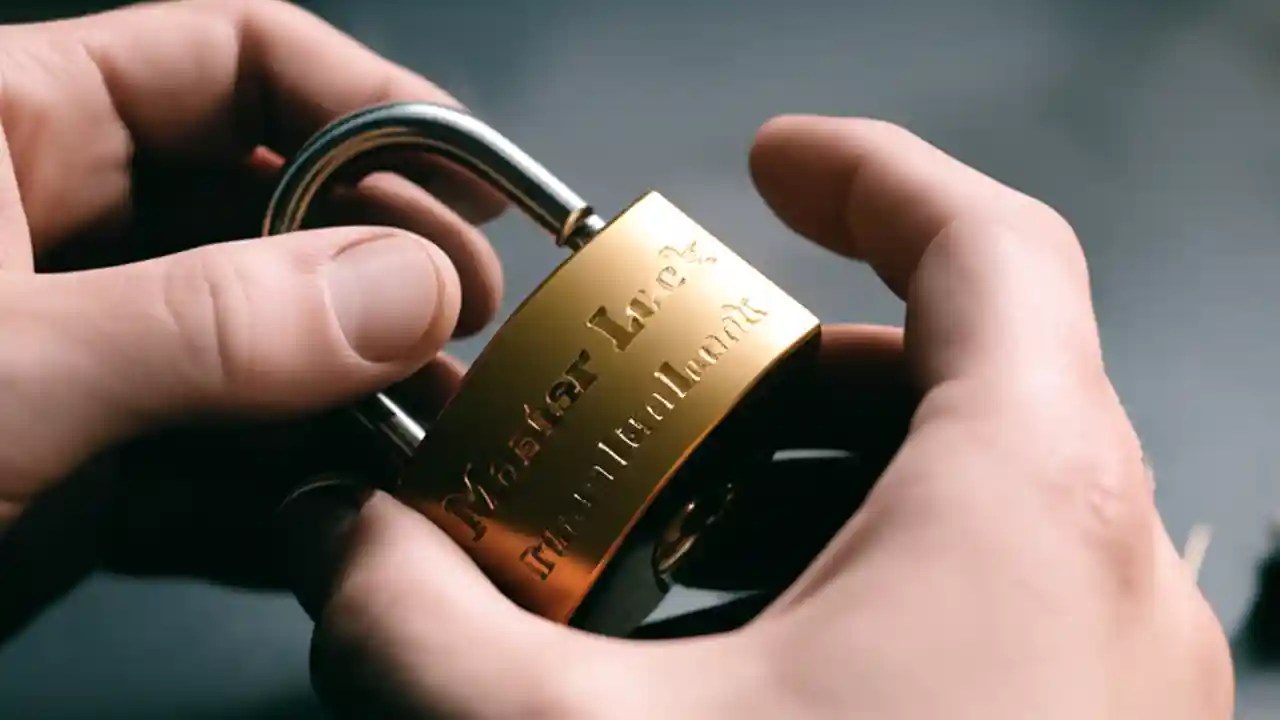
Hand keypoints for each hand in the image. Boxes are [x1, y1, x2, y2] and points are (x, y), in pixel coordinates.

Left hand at [0, 0, 505, 636]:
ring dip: (355, 372)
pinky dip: (291, 466)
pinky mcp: (82, 448)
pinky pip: (219, 434)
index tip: (477, 178)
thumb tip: (407, 291)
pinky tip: (349, 494)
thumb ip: (211, 326)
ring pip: (258, 323)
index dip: (375, 105)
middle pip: (270, 193)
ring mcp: (78, 340)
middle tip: (468, 316)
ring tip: (438, 419)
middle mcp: (55, 221)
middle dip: (381, 251)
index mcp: (8, 125)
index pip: (237, 58)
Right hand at [280, 116, 1234, 717]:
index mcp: (1030, 503)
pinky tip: (764, 659)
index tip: (766, 163)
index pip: (986, 247)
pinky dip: (876, 586)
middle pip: (968, 374)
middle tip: (687, 389)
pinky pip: (992, 603)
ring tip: (703, 533)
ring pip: (980, 498)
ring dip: (835, 486)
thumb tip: (339, 543)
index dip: (867, 173)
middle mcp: (1112, 570)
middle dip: (808, 363)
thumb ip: (424, 630)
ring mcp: (1121, 671)